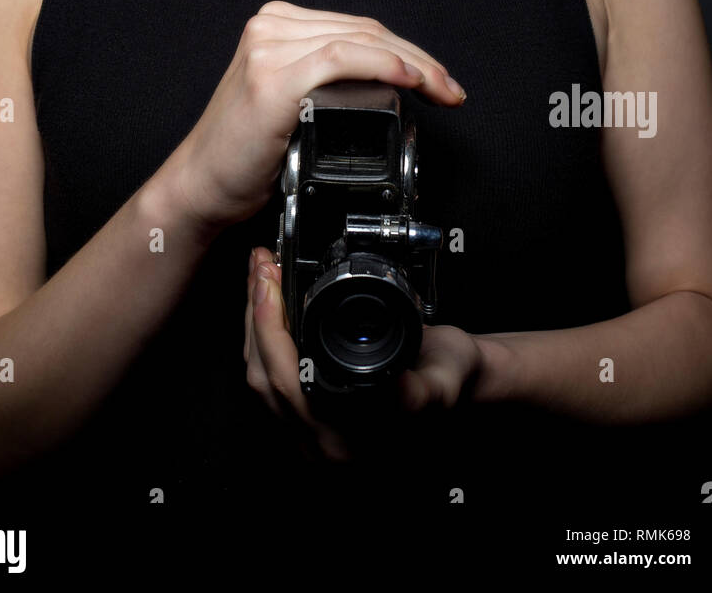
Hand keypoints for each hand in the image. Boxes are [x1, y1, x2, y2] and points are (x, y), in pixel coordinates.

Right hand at [171, 0, 466, 232]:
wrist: (200, 187)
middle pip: (365, 32)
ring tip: (441, 91)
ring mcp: (268, 49)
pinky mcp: (271, 78)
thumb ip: (324, 78)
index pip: (358, 28)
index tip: (438, 80)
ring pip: (360, 41)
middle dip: (419, 60)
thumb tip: (387, 78)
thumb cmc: (243, 154)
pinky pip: (340, 59)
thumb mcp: (288, 101)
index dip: (408, 51)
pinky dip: (382, 66)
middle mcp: (269, 28)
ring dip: (413, 65)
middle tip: (450, 89)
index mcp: (275, 25)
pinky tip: (409, 80)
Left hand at [244, 245, 482, 462]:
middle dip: (255, 315)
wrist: (457, 380)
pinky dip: (263, 336)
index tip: (269, 282)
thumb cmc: (452, 378)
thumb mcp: (444, 382)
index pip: (289, 384)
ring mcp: (311, 433)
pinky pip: (270, 376)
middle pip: (263, 379)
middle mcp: (325, 444)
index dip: (270, 330)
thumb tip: (385, 387)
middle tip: (260, 266)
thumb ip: (415, 392)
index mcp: (352, 440)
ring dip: (254, 322)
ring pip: (260, 378)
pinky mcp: (305, 415)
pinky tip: (268, 304)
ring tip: (260, 275)